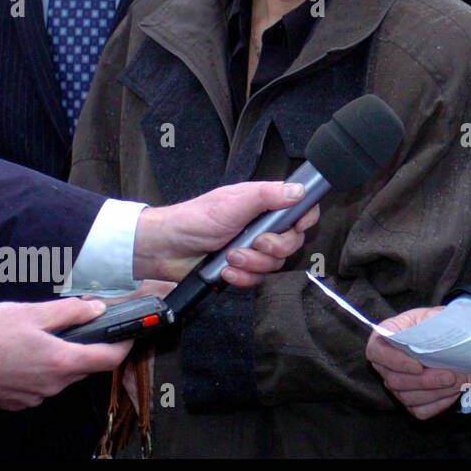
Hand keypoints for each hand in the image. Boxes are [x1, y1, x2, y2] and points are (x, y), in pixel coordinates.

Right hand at [0, 299, 131, 409]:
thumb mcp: (33, 313)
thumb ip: (71, 311)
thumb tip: (97, 309)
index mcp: (62, 361)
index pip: (110, 359)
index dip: (124, 344)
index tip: (129, 333)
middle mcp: (53, 384)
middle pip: (87, 366)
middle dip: (89, 347)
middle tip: (79, 327)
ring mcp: (36, 396)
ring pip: (64, 376)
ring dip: (63, 358)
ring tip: (44, 338)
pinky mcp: (19, 402)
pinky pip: (43, 386)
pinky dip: (43, 370)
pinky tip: (26, 355)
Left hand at [133, 181, 319, 283]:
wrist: (166, 249)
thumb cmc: (195, 218)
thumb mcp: (233, 202)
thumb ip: (267, 196)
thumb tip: (299, 191)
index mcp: (265, 205)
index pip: (301, 209)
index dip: (305, 219)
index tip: (297, 226)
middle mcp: (263, 227)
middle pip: (293, 242)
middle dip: (275, 246)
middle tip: (255, 242)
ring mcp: (254, 249)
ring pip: (275, 264)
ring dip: (252, 263)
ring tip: (230, 255)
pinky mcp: (243, 269)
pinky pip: (257, 280)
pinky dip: (242, 277)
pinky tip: (226, 270)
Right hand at [367, 307, 470, 418]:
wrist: (455, 341)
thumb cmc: (439, 325)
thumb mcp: (437, 315)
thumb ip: (434, 319)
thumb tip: (433, 323)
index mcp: (386, 338)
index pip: (376, 352)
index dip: (394, 362)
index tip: (418, 366)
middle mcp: (386, 365)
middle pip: (394, 380)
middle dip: (425, 381)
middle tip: (449, 376)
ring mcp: (397, 386)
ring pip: (408, 398)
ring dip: (435, 392)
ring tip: (458, 381)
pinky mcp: (411, 402)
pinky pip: (421, 410)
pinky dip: (439, 403)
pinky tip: (454, 391)